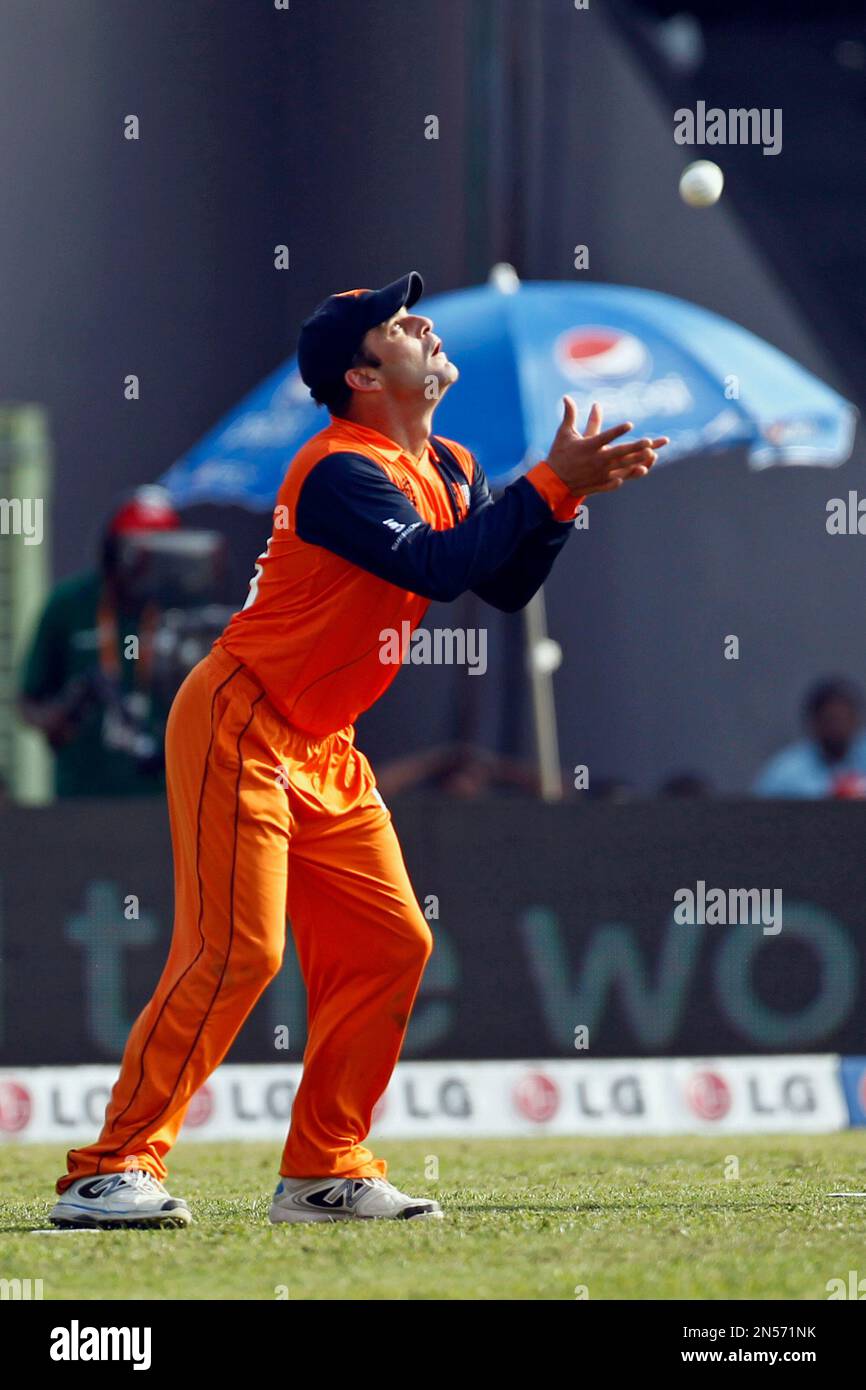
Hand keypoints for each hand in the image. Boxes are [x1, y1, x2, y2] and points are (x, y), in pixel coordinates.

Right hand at [544, 398, 668, 495]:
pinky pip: (617, 479)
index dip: (617, 431)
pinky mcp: (601, 483)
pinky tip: (641, 470)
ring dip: (638, 460)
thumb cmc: (559, 455)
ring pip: (623, 466)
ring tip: (652, 454)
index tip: (630, 424)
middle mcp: (596, 460)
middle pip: (619, 452)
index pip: (605, 437)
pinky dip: (629, 475)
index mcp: (587, 446)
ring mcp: (600, 473)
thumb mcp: (564, 434)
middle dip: (635, 447)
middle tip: (649, 441)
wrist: (553, 483)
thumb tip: (566, 397)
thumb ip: (569, 415)